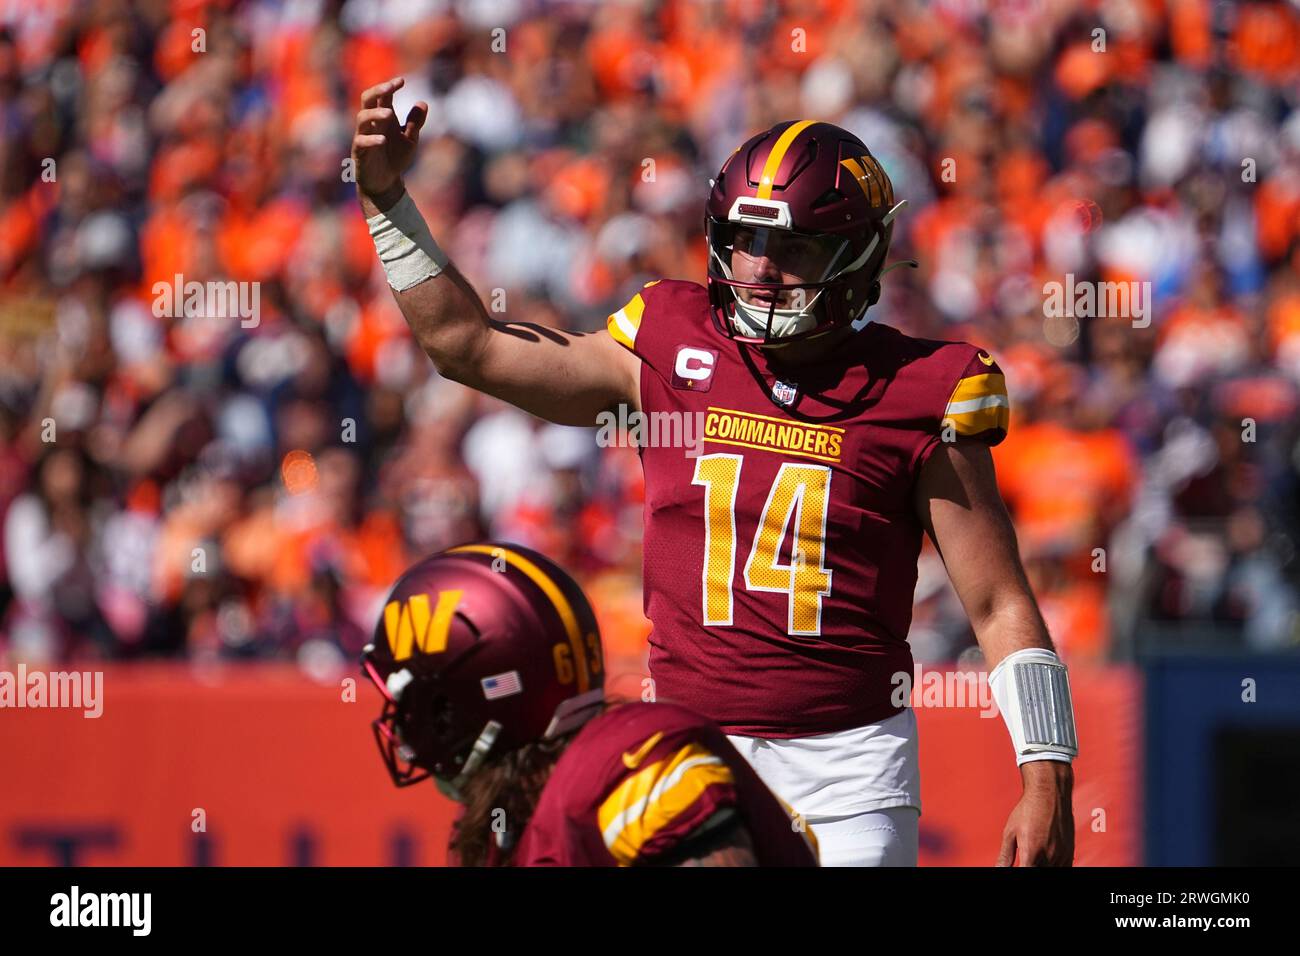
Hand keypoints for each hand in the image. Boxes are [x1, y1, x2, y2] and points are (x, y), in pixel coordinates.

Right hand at [352, 76, 427, 208]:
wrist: (385, 182)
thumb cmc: (395, 158)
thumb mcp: (410, 140)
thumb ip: (415, 123)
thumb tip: (423, 103)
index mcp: (383, 118)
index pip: (383, 97)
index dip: (390, 86)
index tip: (402, 80)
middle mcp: (371, 124)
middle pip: (366, 100)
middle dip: (377, 91)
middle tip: (389, 87)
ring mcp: (363, 136)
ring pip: (362, 118)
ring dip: (375, 114)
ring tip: (389, 113)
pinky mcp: (359, 152)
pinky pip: (361, 142)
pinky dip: (371, 139)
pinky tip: (383, 140)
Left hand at [996, 759, 1073, 865]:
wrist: (1049, 793)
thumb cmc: (1027, 810)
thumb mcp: (1010, 832)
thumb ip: (1005, 855)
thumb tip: (998, 869)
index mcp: (1031, 853)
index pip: (1025, 873)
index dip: (1019, 872)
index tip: (1018, 866)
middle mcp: (1049, 857)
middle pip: (1039, 872)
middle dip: (1030, 867)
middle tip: (1025, 858)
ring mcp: (1061, 855)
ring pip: (1053, 872)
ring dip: (1042, 866)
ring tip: (1035, 856)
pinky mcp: (1069, 852)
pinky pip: (1064, 868)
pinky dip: (1055, 867)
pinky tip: (1046, 861)